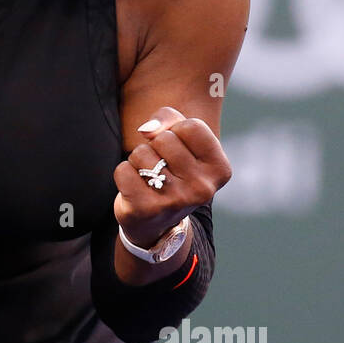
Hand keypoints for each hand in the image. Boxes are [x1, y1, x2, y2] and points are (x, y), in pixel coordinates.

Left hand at [113, 104, 230, 248]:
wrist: (156, 223)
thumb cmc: (172, 171)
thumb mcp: (182, 142)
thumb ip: (170, 119)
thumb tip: (147, 129)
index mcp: (220, 170)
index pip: (191, 126)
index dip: (177, 130)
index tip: (178, 148)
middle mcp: (203, 189)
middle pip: (164, 138)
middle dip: (155, 146)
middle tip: (161, 167)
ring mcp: (175, 201)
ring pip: (141, 152)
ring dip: (139, 160)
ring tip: (149, 178)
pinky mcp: (146, 209)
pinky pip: (123, 170)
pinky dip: (124, 173)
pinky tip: (136, 188)